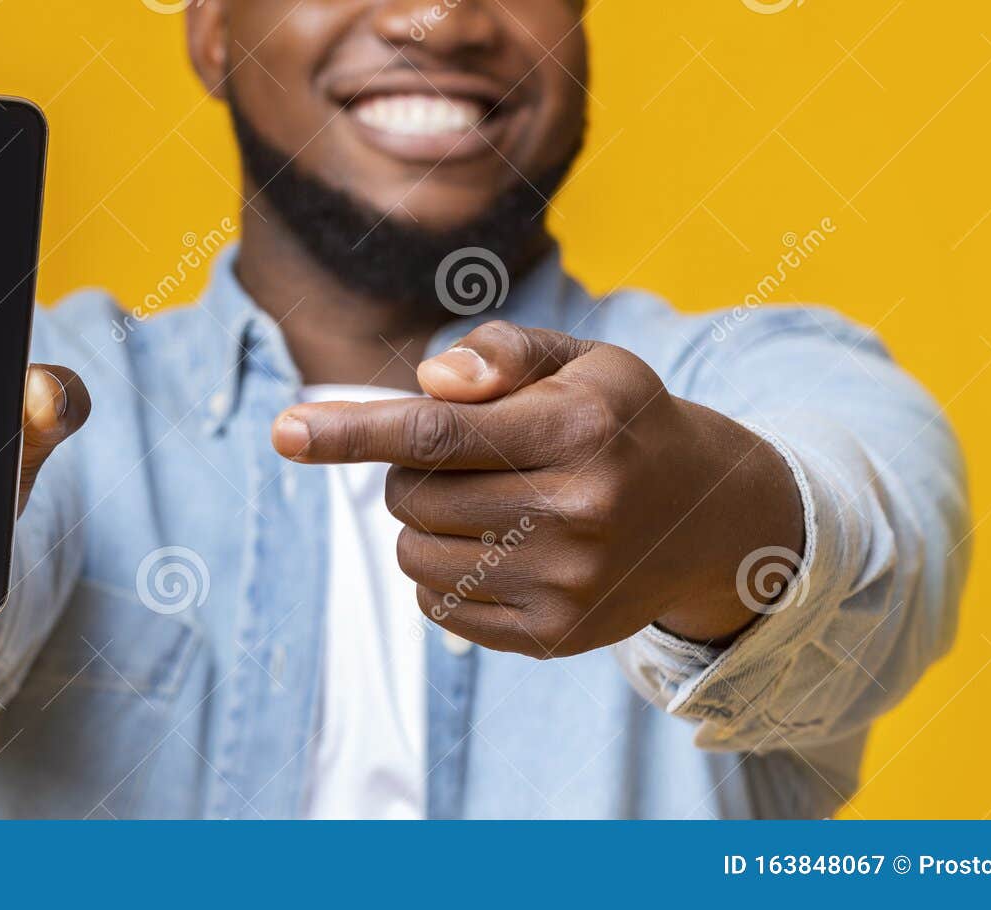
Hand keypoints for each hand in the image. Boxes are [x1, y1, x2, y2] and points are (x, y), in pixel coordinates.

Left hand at [272, 321, 803, 657]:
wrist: (707, 519)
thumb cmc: (620, 422)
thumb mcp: (583, 361)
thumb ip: (504, 353)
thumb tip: (428, 382)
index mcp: (580, 429)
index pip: (437, 433)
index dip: (352, 431)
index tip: (283, 431)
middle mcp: (578, 511)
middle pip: (413, 495)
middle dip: (411, 471)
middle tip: (463, 459)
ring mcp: (566, 583)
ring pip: (414, 554)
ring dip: (422, 523)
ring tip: (481, 502)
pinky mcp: (554, 637)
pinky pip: (437, 607)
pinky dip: (441, 573)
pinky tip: (496, 549)